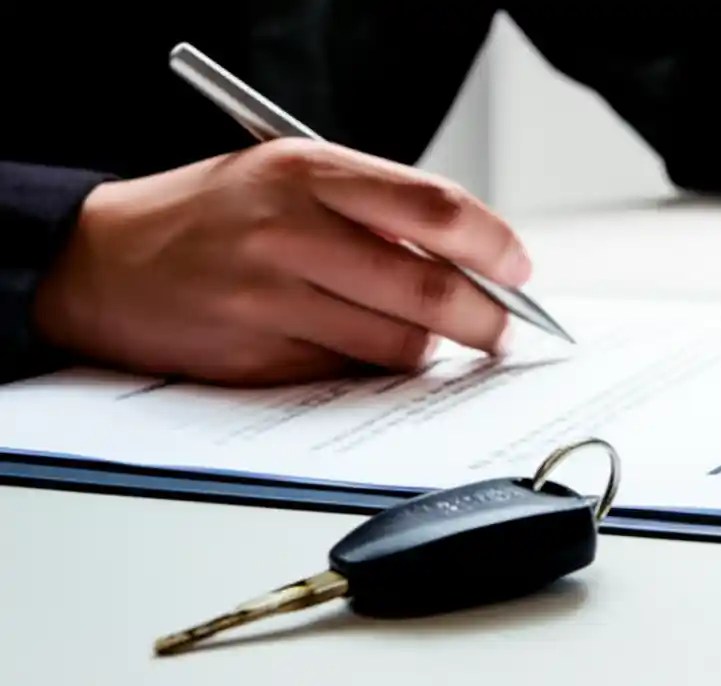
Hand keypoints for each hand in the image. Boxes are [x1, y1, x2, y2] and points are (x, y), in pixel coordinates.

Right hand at [32, 138, 530, 385]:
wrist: (98, 261)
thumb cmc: (210, 215)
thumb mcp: (288, 176)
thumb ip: (376, 208)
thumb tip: (473, 259)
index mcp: (308, 172)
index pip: (436, 208)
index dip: (495, 245)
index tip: (519, 268)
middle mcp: (290, 233)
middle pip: (431, 289)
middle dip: (488, 319)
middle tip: (504, 328)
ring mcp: (270, 301)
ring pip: (398, 344)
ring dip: (431, 349)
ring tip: (430, 337)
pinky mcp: (256, 360)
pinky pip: (350, 375)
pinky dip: (374, 369)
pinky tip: (361, 350)